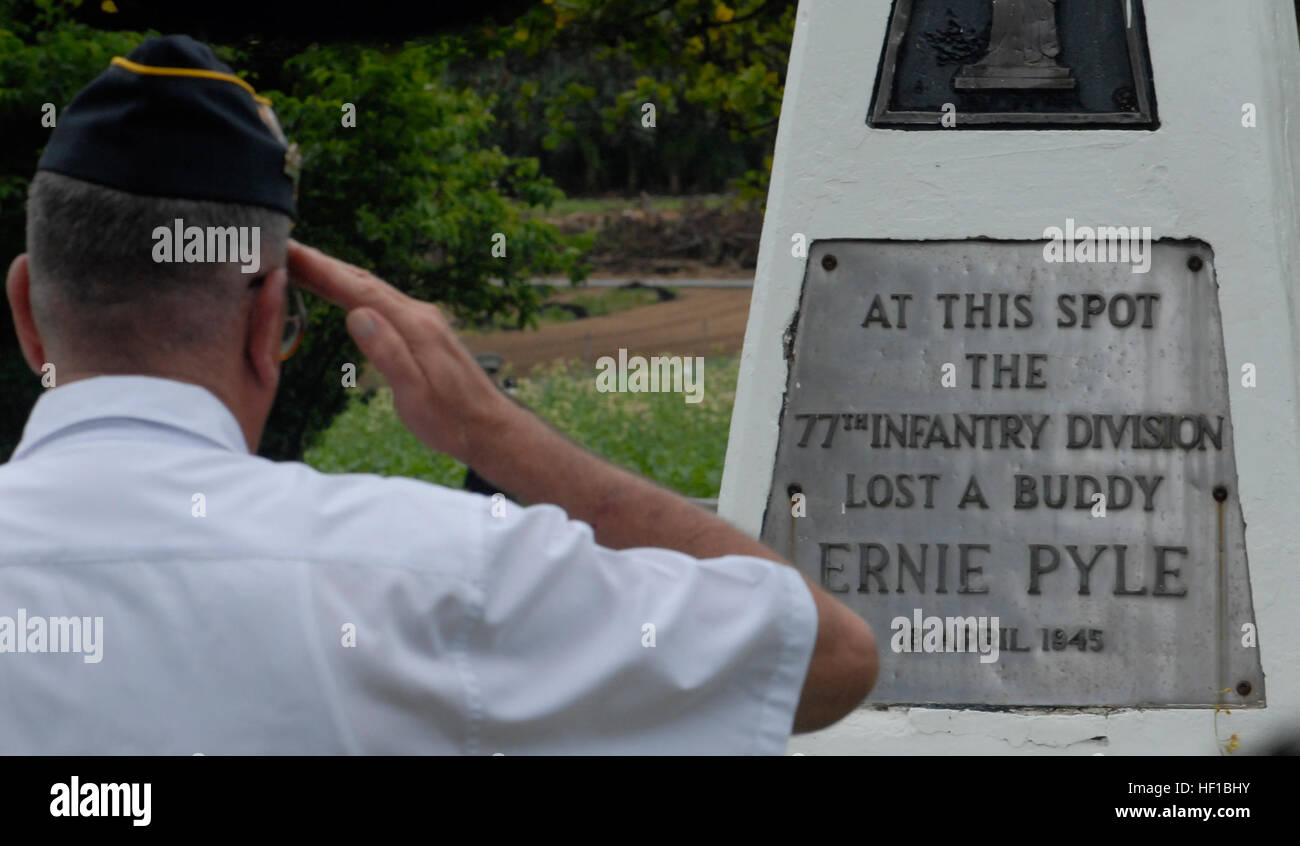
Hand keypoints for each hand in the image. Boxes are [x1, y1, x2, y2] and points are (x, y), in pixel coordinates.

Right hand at [286, 240, 517, 463]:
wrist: (489, 427)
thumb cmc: (452, 419)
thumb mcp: (415, 394)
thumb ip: (387, 353)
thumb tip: (356, 315)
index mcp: (414, 326)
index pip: (359, 290)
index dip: (322, 270)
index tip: (291, 251)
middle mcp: (419, 315)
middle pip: (363, 282)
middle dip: (323, 264)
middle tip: (284, 247)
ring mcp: (422, 321)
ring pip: (372, 289)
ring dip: (337, 274)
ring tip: (303, 263)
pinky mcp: (422, 332)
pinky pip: (381, 302)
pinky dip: (354, 291)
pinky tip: (343, 294)